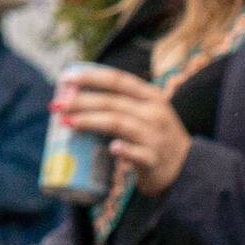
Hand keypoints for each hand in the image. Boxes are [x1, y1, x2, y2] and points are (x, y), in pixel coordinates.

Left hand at [54, 64, 190, 196]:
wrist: (186, 167)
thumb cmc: (155, 136)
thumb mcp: (145, 112)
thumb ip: (119, 103)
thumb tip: (73, 97)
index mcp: (150, 96)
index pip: (118, 80)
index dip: (91, 77)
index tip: (65, 78)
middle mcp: (154, 113)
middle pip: (113, 102)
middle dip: (82, 101)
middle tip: (58, 105)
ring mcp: (155, 137)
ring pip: (120, 124)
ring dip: (92, 121)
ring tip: (68, 123)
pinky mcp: (154, 160)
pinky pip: (138, 154)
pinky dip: (124, 150)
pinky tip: (112, 148)